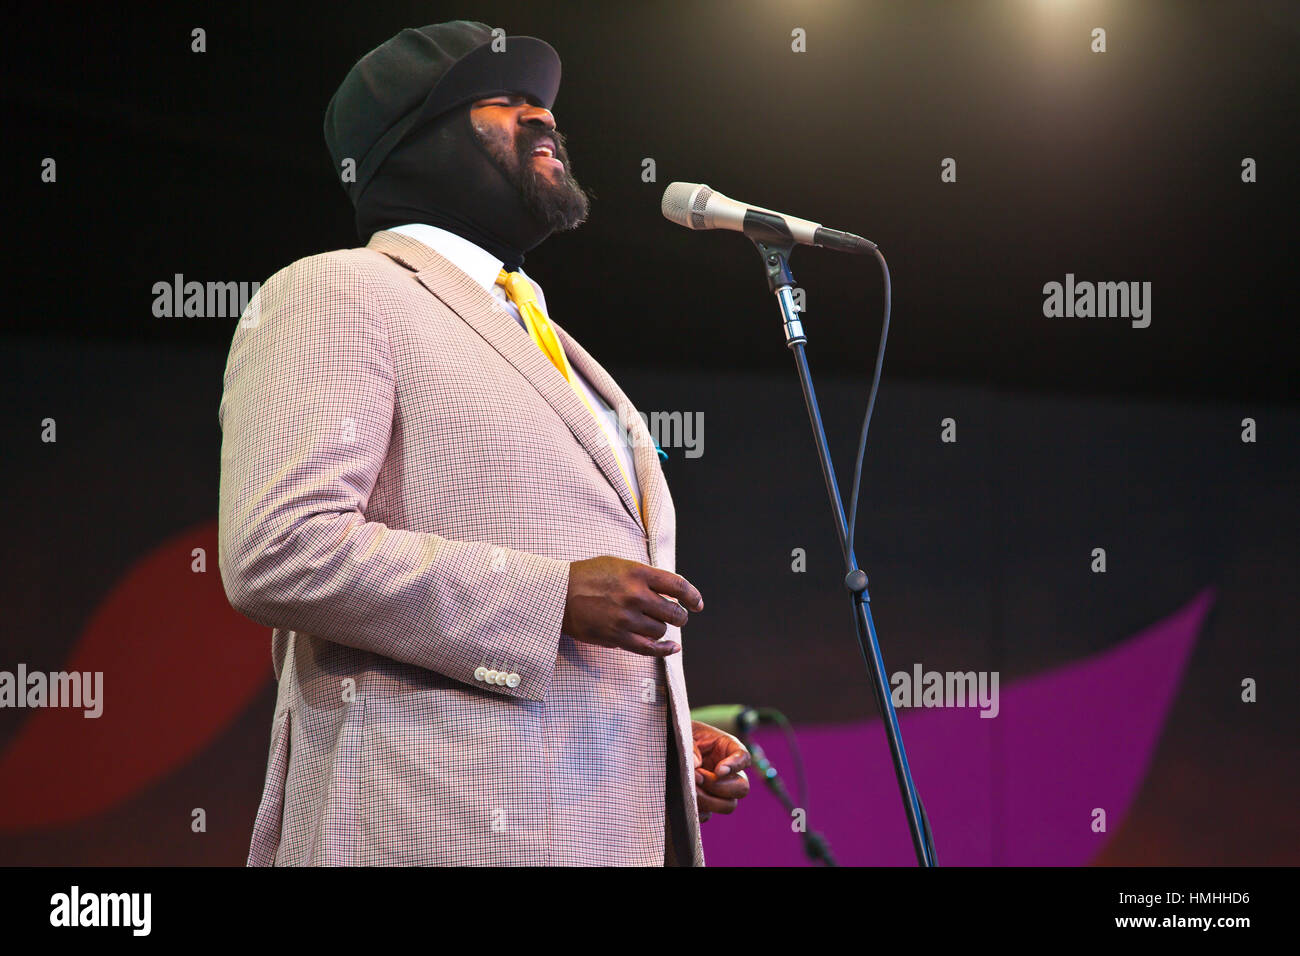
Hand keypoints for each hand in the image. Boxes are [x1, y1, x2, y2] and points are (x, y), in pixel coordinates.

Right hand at [561, 556, 702, 657]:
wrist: (558, 593)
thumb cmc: (588, 576)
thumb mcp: (618, 564)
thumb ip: (644, 576)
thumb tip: (669, 591)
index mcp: (637, 573)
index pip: (678, 586)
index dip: (693, 597)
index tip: (697, 604)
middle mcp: (635, 595)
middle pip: (673, 612)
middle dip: (679, 617)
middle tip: (677, 617)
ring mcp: (626, 618)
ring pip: (661, 631)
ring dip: (662, 630)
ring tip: (654, 624)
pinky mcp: (617, 636)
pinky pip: (648, 648)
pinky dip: (664, 650)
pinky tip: (672, 648)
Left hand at [691, 720, 750, 821]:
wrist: (668, 746)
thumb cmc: (681, 735)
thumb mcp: (686, 734)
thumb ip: (691, 747)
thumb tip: (695, 765)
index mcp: (728, 748)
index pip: (743, 758)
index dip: (735, 766)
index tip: (719, 770)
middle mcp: (728, 772)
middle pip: (742, 788)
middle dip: (719, 786)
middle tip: (698, 778)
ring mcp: (718, 790)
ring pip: (728, 805)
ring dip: (708, 799)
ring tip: (689, 787)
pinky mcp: (705, 803)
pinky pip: (708, 815)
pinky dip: (698, 810)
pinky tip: (685, 798)